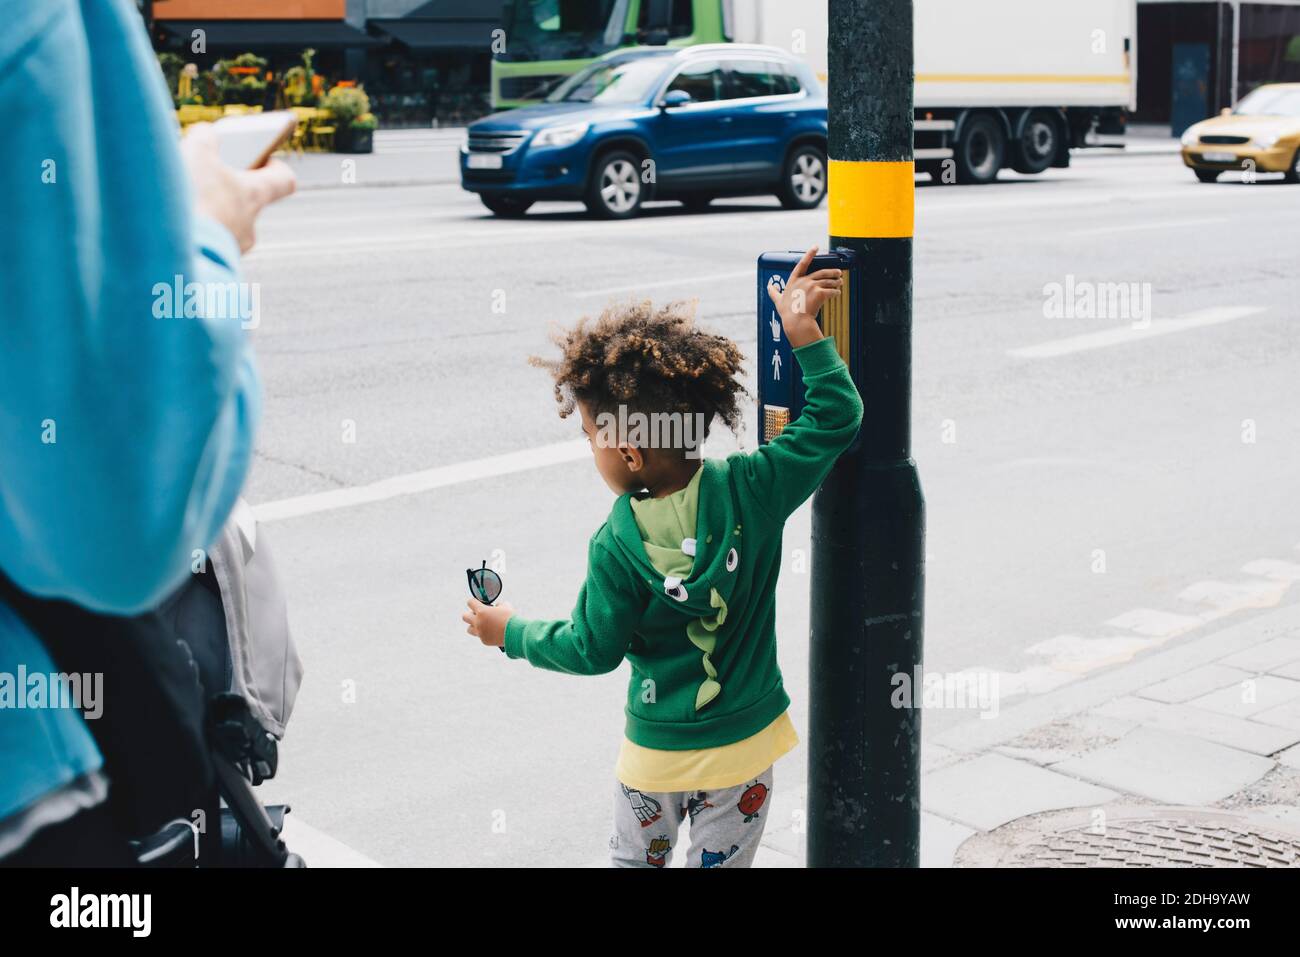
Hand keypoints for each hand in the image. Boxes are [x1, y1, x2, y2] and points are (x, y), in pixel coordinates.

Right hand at [180, 123, 295, 253]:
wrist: (171, 253)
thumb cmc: (191, 198)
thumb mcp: (195, 153)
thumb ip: (204, 138)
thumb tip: (206, 135)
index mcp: (253, 196)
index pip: (283, 180)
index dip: (275, 167)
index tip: (263, 157)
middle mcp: (248, 226)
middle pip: (246, 203)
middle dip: (227, 190)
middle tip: (204, 176)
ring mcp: (229, 248)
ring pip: (222, 225)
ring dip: (206, 212)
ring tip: (178, 199)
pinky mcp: (208, 264)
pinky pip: (203, 243)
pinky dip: (191, 232)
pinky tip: (168, 223)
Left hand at [463, 598, 513, 648]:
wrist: (516, 633)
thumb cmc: (511, 617)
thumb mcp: (506, 606)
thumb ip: (498, 605)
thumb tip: (497, 607)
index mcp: (482, 611)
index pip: (470, 602)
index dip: (474, 602)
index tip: (479, 603)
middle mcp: (478, 622)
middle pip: (465, 616)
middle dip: (470, 614)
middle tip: (480, 615)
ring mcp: (480, 632)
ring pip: (469, 629)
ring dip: (474, 626)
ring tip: (484, 625)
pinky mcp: (484, 640)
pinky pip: (481, 636)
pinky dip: (485, 634)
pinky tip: (494, 632)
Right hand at [766, 246, 842, 348]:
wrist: (796, 321)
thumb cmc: (787, 313)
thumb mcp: (778, 301)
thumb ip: (774, 292)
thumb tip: (768, 287)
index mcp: (794, 281)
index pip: (802, 264)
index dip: (809, 254)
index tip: (815, 247)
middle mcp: (804, 281)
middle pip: (821, 272)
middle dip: (831, 271)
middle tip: (838, 272)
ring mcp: (812, 286)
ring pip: (828, 281)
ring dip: (836, 281)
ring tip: (840, 283)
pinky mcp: (820, 293)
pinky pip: (831, 291)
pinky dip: (836, 292)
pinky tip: (838, 293)